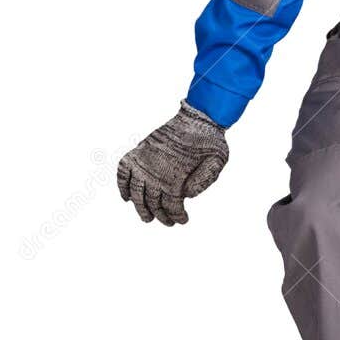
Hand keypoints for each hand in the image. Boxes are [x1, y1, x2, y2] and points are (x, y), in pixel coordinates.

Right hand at [116, 101, 228, 225]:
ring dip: (140, 207)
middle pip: (153, 202)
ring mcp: (145, 159)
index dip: (176, 216)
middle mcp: (156, 170)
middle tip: (166, 222)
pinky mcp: (140, 149)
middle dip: (160, 215)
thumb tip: (186, 196)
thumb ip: (204, 181)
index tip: (181, 221)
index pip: (171, 205)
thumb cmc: (210, 139)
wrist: (199, 116)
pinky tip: (126, 197)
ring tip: (146, 218)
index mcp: (175, 175)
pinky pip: (124, 170)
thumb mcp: (217, 163)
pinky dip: (122, 185)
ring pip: (137, 191)